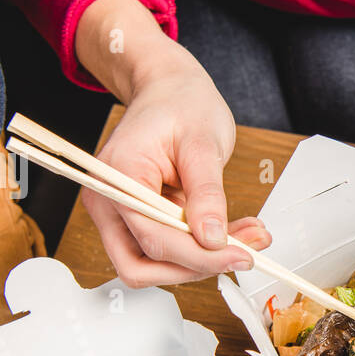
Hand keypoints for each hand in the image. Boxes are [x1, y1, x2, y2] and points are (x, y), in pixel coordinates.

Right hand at [74, 0, 269, 287]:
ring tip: (247, 239)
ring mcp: (119, 214)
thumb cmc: (181, 104)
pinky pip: (165, 249)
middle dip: (196, 266)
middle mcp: (107, 201)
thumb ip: (207, 192)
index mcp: (117, 177)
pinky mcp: (138, 220)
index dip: (199, 256)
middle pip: (142, 265)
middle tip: (246, 253)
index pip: (152, 238)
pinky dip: (200, 250)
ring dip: (201, 262)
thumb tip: (213, 239)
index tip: (242, 256)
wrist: (170, 89)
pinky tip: (233, 233)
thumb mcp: (203, 142)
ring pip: (153, 264)